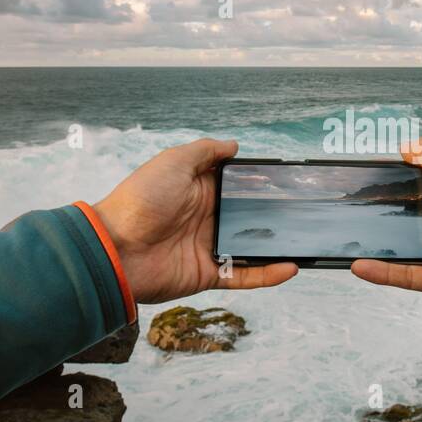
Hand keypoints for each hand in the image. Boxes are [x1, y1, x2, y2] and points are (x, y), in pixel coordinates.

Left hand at [92, 138, 297, 303]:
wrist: (116, 247)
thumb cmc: (140, 200)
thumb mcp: (173, 161)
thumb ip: (205, 151)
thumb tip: (234, 145)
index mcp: (200, 190)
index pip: (237, 185)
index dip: (259, 184)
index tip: (286, 182)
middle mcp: (207, 217)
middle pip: (249, 216)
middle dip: (275, 215)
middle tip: (305, 210)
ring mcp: (209, 246)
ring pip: (253, 248)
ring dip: (278, 246)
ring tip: (305, 241)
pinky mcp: (209, 273)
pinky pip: (245, 275)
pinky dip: (268, 274)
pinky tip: (291, 267)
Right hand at [351, 139, 421, 352]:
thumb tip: (408, 145)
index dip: (408, 175)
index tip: (380, 175)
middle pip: (417, 213)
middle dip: (392, 210)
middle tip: (362, 205)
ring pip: (407, 245)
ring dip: (382, 244)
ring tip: (355, 237)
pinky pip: (404, 273)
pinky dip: (383, 271)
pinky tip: (361, 265)